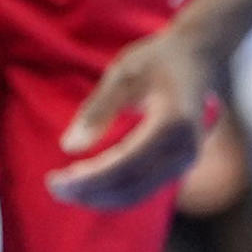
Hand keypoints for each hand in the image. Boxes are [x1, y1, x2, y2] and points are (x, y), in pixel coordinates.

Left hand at [48, 23, 217, 208]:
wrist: (200, 57)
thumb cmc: (158, 60)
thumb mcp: (123, 74)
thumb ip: (97, 109)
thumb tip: (69, 147)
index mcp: (172, 123)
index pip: (126, 165)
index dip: (89, 180)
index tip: (53, 180)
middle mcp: (185, 148)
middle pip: (130, 186)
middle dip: (88, 192)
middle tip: (52, 185)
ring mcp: (186, 159)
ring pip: (136, 192)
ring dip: (98, 194)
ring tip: (64, 182)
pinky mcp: (179, 164)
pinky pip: (143, 186)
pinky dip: (112, 189)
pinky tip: (87, 178)